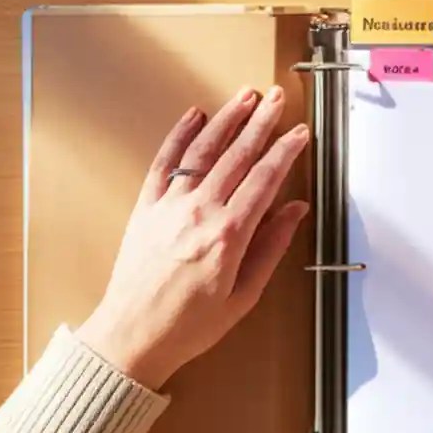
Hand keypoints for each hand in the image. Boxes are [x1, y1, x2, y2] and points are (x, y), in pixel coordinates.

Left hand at [76, 86, 309, 389]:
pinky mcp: (145, 207)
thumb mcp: (244, 294)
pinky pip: (164, 162)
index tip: (300, 133)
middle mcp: (198, 213)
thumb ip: (272, 247)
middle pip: (237, 156)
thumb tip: (295, 210)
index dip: (285, 152)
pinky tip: (195, 116)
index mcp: (228, 236)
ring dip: (226, 120)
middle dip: (261, 123)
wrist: (132, 336)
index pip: (265, 180)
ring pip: (202, 150)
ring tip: (245, 96)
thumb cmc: (191, 324)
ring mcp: (168, 206)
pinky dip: (179, 135)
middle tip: (277, 98)